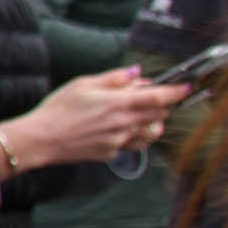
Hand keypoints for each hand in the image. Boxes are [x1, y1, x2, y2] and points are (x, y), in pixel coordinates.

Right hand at [0, 66, 178, 177]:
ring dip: (152, 123)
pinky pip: (130, 144)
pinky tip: (118, 129)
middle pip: (159, 116)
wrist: (42, 140)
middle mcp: (123, 124)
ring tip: (140, 115)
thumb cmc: (58, 109)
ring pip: (150, 134)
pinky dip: (132, 135)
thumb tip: (137, 73)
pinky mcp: (111, 153)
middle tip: (156, 97)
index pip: (157, 97)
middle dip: (164, 106)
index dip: (175, 92)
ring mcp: (118, 142)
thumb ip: (114, 78)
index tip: (185, 87)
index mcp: (118, 103)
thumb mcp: (83, 84)